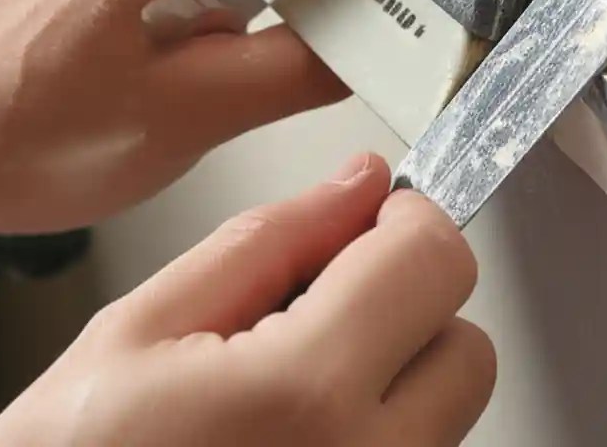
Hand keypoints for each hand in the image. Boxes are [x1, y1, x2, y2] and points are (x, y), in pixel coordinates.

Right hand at [0, 154, 495, 446]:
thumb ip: (266, 243)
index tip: (378, 215)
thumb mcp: (139, 330)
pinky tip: (300, 427)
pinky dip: (382, 426)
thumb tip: (358, 183)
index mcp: (303, 393)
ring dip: (397, 370)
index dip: (410, 220)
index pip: (434, 263)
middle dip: (409, 303)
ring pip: (450, 407)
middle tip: (325, 304)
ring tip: (293, 382)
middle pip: (467, 345)